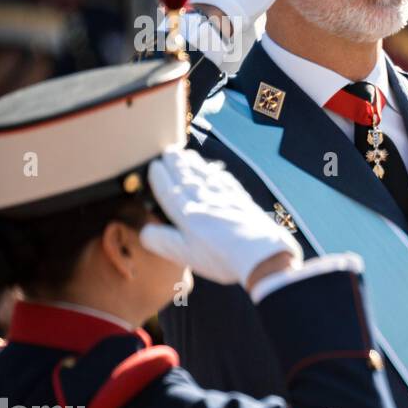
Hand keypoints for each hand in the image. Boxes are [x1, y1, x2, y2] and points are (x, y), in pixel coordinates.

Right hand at [140, 147, 302, 287]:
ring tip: (188, 155)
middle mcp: (206, 201)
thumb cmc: (221, 257)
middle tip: (169, 150)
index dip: (160, 178)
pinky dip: (218, 174)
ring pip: (206, 177)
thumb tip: (145, 230)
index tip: (154, 164)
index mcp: (187, 214)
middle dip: (177, 164)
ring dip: (195, 165)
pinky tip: (217, 172)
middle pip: (188, 178)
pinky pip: (227, 182)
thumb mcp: (184, 254)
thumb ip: (162, 241)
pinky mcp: (243, 201)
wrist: (262, 253)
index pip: (170, 191)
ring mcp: (226, 198)